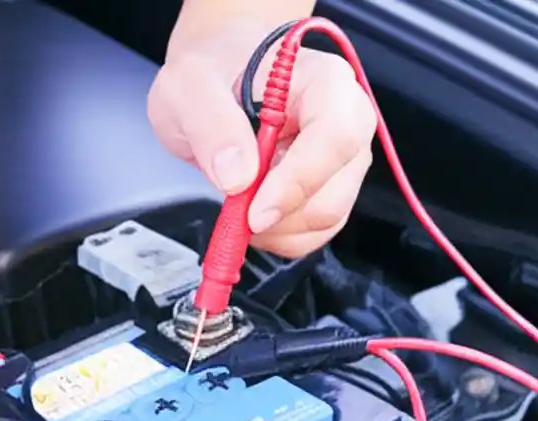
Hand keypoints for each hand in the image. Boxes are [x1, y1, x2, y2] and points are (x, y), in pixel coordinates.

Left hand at [148, 19, 375, 257]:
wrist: (218, 71)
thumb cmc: (212, 69)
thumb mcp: (190, 85)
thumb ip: (212, 125)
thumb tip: (238, 177)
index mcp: (324, 81)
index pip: (335, 137)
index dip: (297, 182)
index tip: (254, 212)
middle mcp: (347, 118)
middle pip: (337, 186)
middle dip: (283, 214)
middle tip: (234, 214)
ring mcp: (341, 156)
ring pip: (329, 215)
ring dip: (279, 229)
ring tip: (237, 208)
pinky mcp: (327, 184)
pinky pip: (316, 228)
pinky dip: (282, 235)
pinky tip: (251, 216)